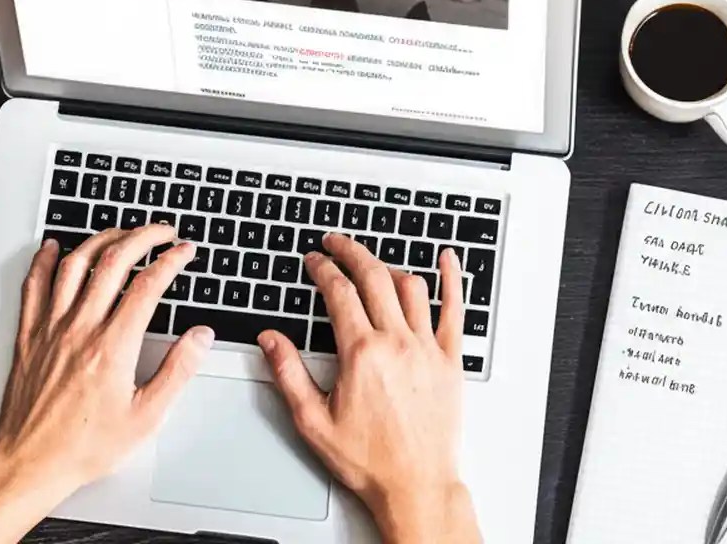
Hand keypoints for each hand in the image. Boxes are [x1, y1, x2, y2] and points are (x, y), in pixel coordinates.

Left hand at [0, 224, 212, 543]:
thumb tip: (199, 338)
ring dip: (101, 239)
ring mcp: (51, 328)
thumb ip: (177, 371)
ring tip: (121, 232)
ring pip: (75, 265)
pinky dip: (45, 260)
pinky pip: (34, 285)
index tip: (184, 251)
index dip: (171, 260)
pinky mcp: (29, 335)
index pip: (148, 286)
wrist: (31, 461)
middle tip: (161, 231)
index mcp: (113, 347)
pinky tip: (55, 247)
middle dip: (142, 237)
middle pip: (113, 262)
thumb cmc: (84, 446)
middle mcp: (80, 329)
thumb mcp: (146, 417)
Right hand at [257, 233, 479, 543]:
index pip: (339, 292)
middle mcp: (396, 343)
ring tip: (373, 263)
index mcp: (361, 353)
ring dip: (388, 267)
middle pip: (373, 277)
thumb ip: (288, 373)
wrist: (415, 484)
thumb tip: (271, 340)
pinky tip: (447, 260)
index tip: (315, 260)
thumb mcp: (313, 420)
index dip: (323, 269)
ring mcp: (427, 349)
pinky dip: (451, 280)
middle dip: (351, 252)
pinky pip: (454, 310)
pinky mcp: (450, 360)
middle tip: (337, 243)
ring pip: (410, 287)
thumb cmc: (369, 459)